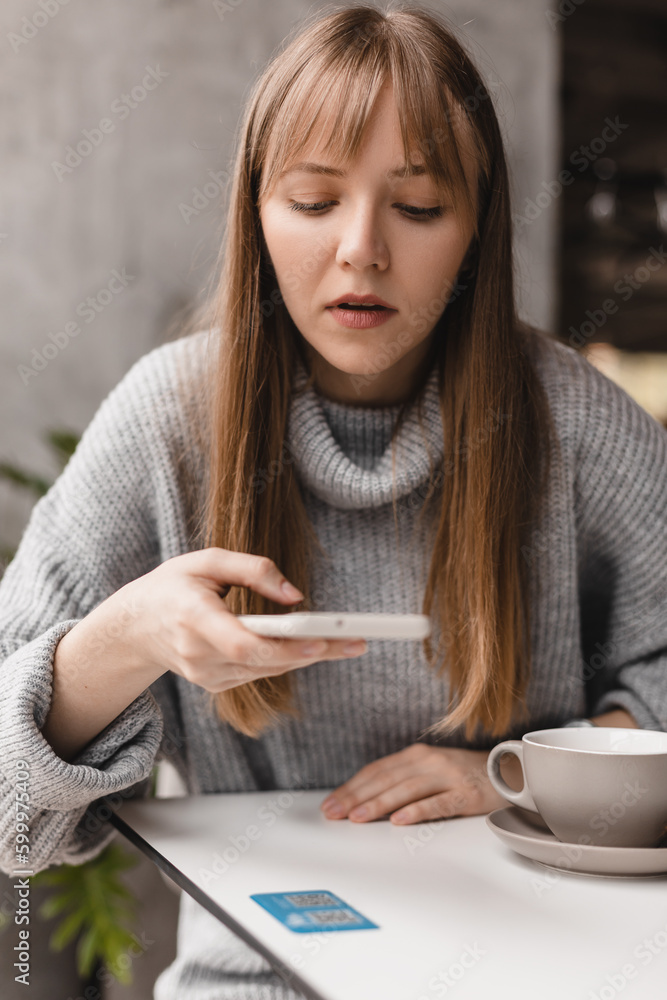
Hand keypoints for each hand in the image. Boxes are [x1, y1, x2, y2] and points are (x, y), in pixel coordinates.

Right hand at [120, 547, 366, 692]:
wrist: (136, 627)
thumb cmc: (173, 586)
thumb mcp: (207, 561)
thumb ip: (253, 570)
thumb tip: (295, 595)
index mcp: (193, 617)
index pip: (242, 643)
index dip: (282, 648)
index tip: (319, 642)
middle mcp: (198, 654)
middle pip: (265, 661)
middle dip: (314, 652)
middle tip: (357, 642)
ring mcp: (206, 676)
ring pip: (267, 669)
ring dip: (308, 657)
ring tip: (348, 642)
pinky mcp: (215, 685)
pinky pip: (258, 672)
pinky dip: (285, 660)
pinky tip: (311, 647)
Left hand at [320, 744, 509, 824]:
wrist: (510, 771)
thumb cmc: (464, 776)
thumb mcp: (429, 772)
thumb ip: (402, 780)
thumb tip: (364, 799)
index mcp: (416, 755)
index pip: (376, 771)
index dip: (351, 787)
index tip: (331, 803)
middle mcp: (428, 761)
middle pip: (385, 779)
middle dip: (356, 797)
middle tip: (334, 813)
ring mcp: (447, 776)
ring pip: (406, 789)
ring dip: (379, 803)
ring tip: (358, 817)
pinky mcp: (465, 794)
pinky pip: (438, 803)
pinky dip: (417, 811)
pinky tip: (400, 820)